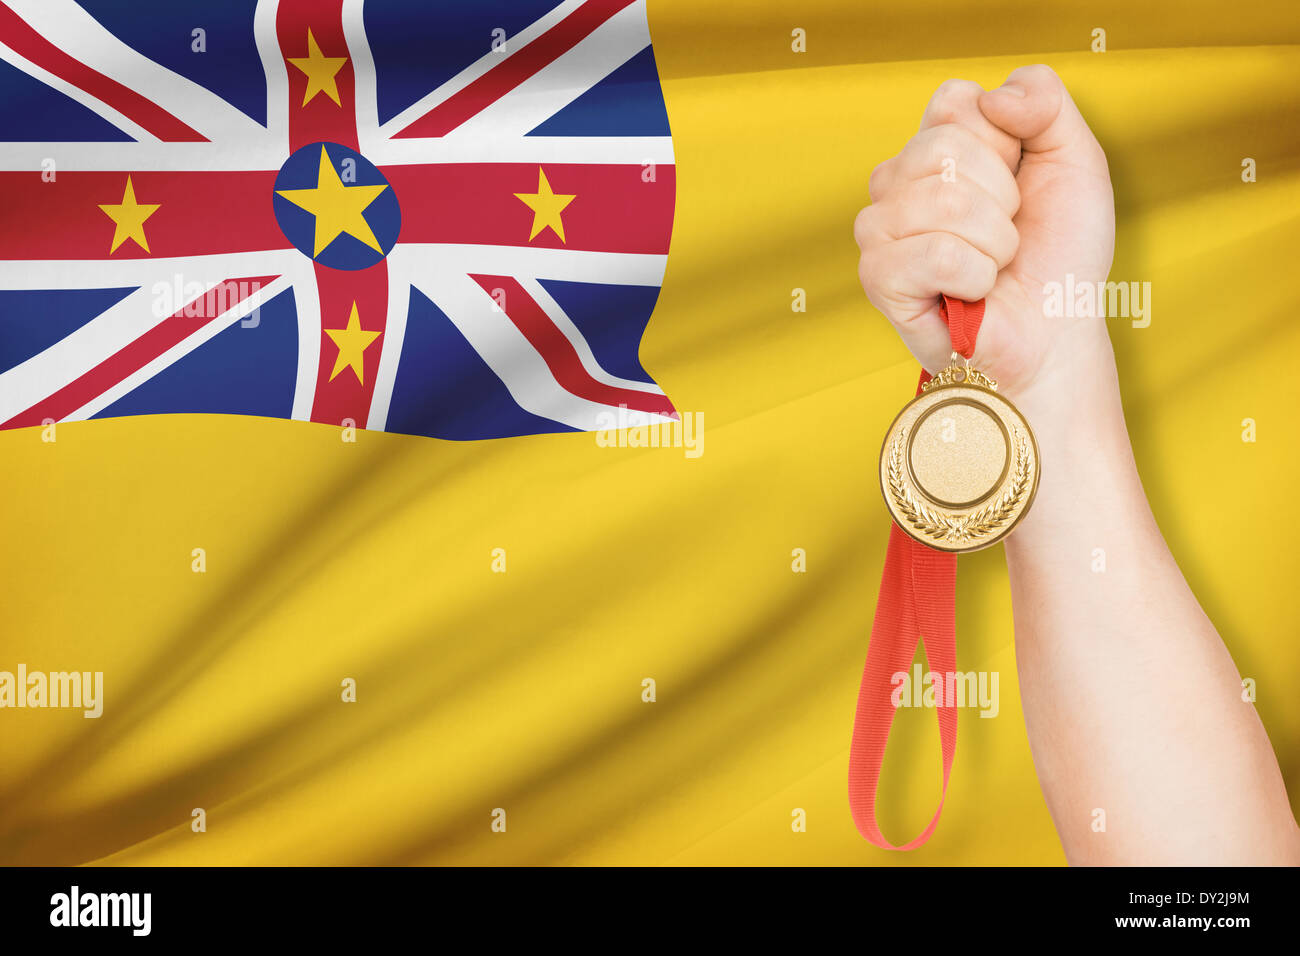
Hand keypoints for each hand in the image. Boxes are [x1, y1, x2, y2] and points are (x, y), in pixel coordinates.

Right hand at [854, 65, 1115, 398]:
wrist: (1055, 334)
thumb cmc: (1059, 255)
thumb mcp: (1076, 160)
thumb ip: (1045, 101)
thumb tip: (992, 99)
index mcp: (935, 148)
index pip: (952, 101)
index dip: (1003, 141)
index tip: (1018, 182)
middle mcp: (897, 184)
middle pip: (942, 147)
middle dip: (1002, 197)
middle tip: (1007, 235)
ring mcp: (879, 231)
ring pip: (942, 201)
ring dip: (995, 242)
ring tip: (993, 267)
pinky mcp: (878, 278)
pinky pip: (935, 253)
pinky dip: (974, 276)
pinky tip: (972, 293)